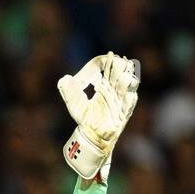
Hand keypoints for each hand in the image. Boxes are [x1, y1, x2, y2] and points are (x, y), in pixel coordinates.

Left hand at [57, 52, 138, 180]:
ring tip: (125, 77)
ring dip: (127, 81)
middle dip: (121, 67)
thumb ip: (69, 91)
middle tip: (120, 62)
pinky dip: (129, 100)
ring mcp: (121, 102)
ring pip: (128, 87)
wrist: (92, 137)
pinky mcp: (124, 114)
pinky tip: (130, 94)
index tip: (109, 56)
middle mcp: (114, 91)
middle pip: (120, 74)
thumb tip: (64, 79)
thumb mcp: (75, 104)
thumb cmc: (85, 119)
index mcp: (104, 85)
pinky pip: (129, 105)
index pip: (109, 69)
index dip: (110, 62)